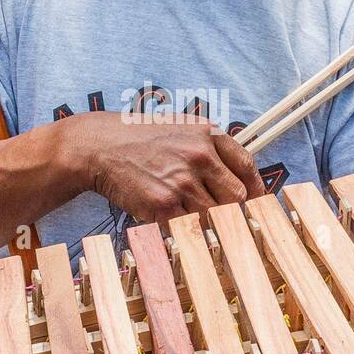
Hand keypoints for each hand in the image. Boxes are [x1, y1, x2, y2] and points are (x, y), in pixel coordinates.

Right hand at [64, 111, 265, 223]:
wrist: (98, 147)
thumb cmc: (138, 137)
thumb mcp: (181, 127)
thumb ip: (211, 147)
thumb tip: (239, 176)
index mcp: (208, 135)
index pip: (247, 167)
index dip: (255, 189)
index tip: (255, 200)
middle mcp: (200, 157)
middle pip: (237, 197)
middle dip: (230, 207)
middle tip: (218, 211)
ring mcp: (182, 182)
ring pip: (213, 216)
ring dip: (202, 218)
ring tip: (183, 209)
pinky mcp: (163, 205)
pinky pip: (185, 225)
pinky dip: (180, 225)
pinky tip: (165, 213)